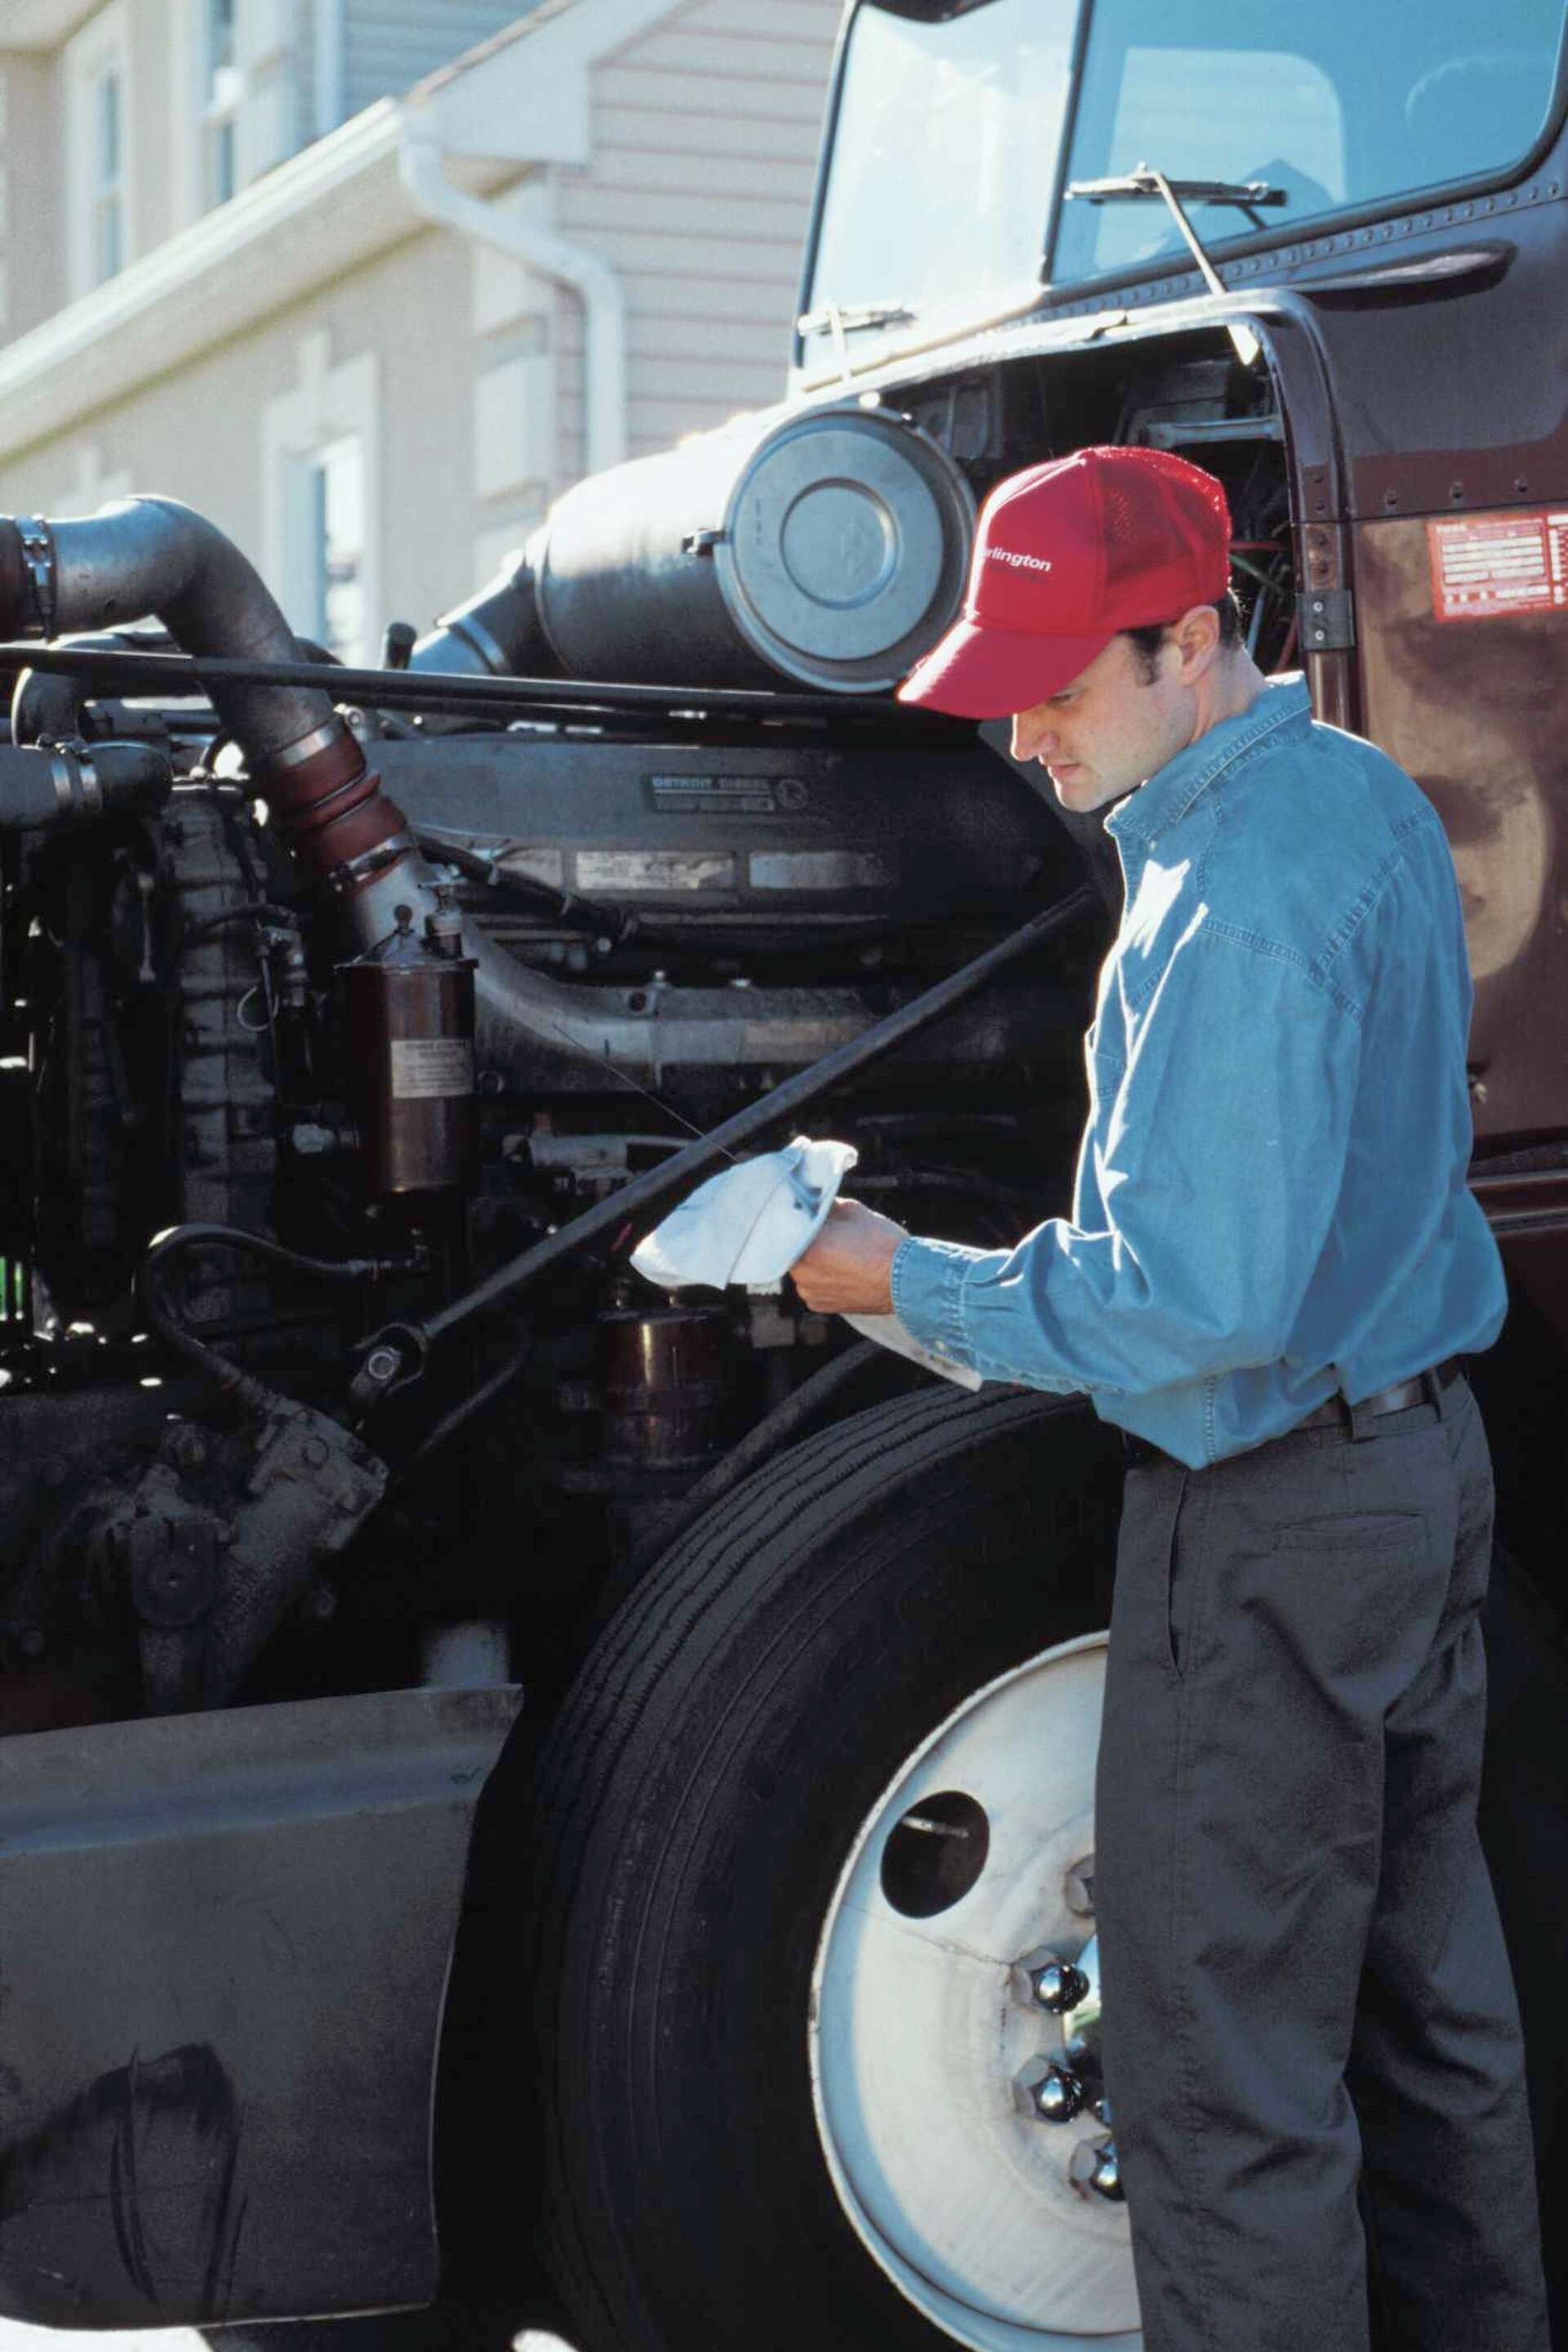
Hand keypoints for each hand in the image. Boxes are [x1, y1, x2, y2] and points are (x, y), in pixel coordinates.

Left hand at [790, 1198, 907, 1315]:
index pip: (788, 1224)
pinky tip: (841, 1270)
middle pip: (792, 1247)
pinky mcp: (819, 1305)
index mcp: (807, 1246)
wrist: (908, 1281)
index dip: (798, 1216)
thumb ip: (826, 1206)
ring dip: (812, 1259)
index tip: (807, 1212)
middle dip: (806, 1238)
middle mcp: (802, 1272)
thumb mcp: (853, 1210)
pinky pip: (812, 1285)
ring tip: (838, 1253)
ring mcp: (809, 1291)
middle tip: (826, 1231)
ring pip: (802, 1267)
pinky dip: (821, 1277)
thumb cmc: (884, 1246)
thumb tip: (814, 1202)